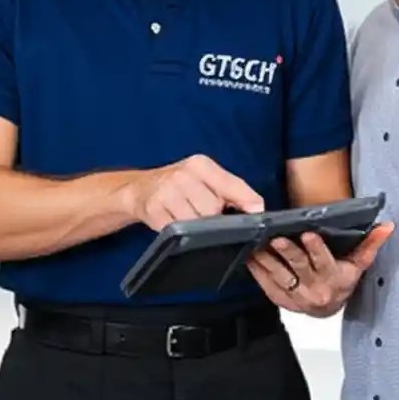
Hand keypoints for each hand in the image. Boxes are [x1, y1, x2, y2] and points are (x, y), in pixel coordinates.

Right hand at [125, 154, 264, 230]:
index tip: (258, 213)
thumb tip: (258, 208)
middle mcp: (183, 175)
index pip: (232, 185)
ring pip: (196, 223)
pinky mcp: (153, 211)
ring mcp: (166, 193)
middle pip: (213, 209)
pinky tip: (175, 223)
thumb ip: (232, 190)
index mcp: (200, 164)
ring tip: (189, 220)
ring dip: (196, 229)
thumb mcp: (206, 179)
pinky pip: (177, 231)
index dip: (247, 201)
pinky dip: (180, 234)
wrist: (140, 188)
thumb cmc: (181, 185)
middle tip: (205, 216)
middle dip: (214, 218)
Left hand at [246, 222, 393, 317]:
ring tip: (255, 243)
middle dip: (287, 252)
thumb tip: (387, 225)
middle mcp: (313, 288)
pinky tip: (248, 255)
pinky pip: (265, 284)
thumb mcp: (358, 263)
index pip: (324, 262)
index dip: (316, 249)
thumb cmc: (343, 279)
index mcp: (333, 277)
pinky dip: (256, 269)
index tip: (308, 234)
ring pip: (278, 276)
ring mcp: (295, 296)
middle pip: (298, 268)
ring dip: (266, 259)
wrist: (328, 307)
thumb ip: (370, 243)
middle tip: (276, 238)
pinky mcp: (279, 299)